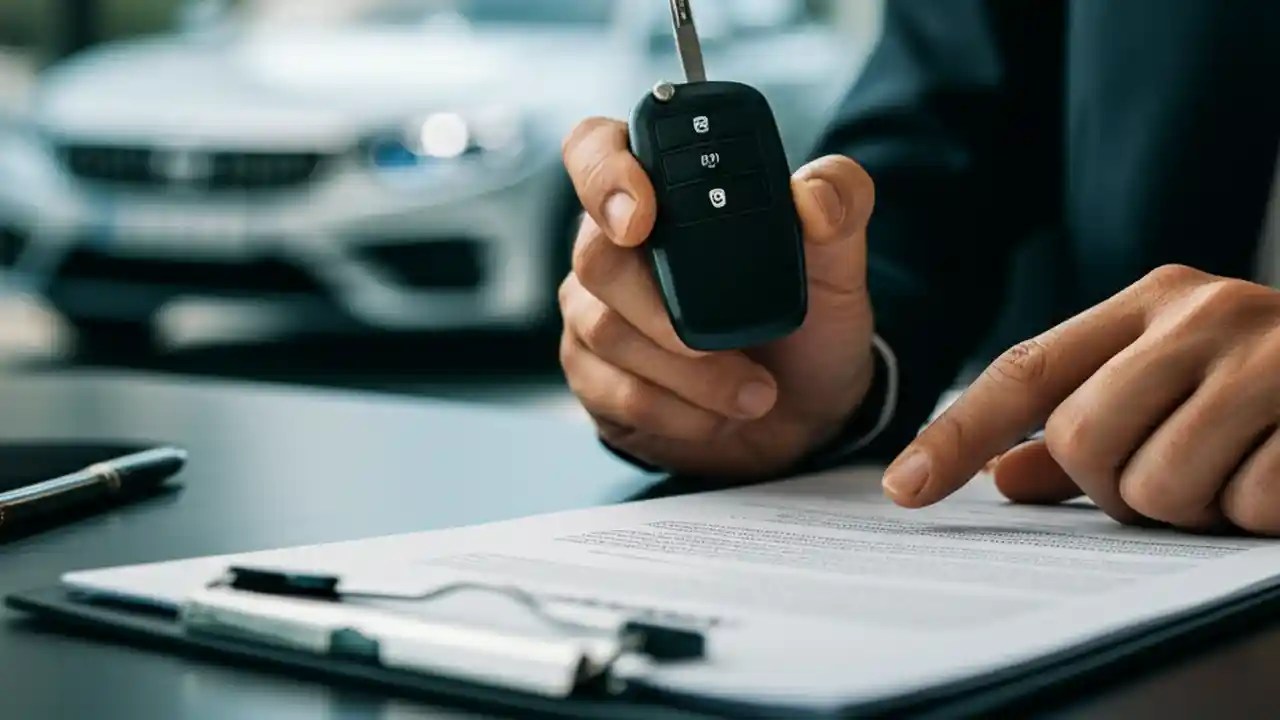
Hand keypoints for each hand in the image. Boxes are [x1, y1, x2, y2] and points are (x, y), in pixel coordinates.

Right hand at [559, 118, 877, 477]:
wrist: (805, 413)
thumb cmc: (811, 325)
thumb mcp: (841, 262)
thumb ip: (841, 204)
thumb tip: (812, 197)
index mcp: (665, 192)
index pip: (597, 148)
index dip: (604, 172)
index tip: (642, 218)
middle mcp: (615, 245)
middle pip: (597, 256)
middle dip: (665, 313)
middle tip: (728, 345)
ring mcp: (595, 311)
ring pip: (606, 331)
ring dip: (689, 374)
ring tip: (754, 390)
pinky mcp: (594, 376)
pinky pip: (614, 391)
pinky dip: (676, 410)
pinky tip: (717, 414)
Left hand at [884, 265, 1279, 534]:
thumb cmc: (1274, 382)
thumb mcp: (1175, 383)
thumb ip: (1087, 423)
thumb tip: (1005, 480)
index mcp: (1149, 303)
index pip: (1025, 372)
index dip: (958, 435)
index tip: (905, 489)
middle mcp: (1201, 312)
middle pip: (1083, 441)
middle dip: (1118, 488)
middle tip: (1173, 475)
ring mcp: (1268, 353)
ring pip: (1161, 484)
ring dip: (1193, 506)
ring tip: (1236, 469)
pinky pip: (1249, 502)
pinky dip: (1260, 512)